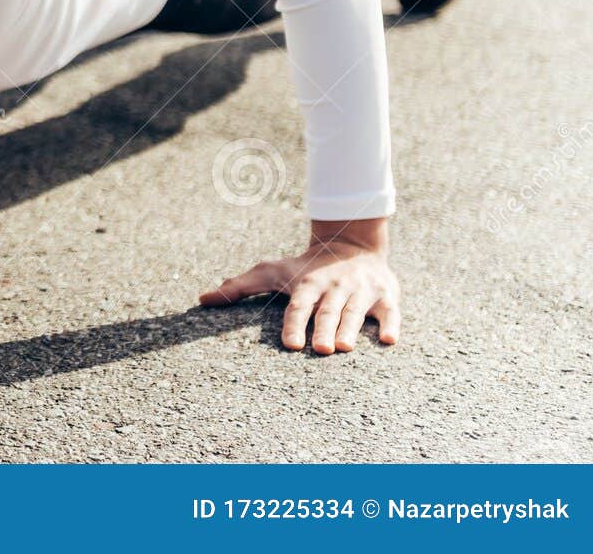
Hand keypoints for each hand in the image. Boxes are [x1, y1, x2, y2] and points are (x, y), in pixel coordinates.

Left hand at [199, 217, 399, 353]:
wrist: (351, 242)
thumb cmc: (305, 268)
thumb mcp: (272, 272)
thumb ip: (239, 287)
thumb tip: (201, 299)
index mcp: (307, 284)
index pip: (298, 306)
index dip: (293, 323)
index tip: (289, 344)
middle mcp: (334, 287)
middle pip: (328, 311)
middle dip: (324, 328)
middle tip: (321, 349)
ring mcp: (361, 291)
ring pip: (356, 312)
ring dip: (352, 329)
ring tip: (345, 348)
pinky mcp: (385, 295)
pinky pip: (390, 312)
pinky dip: (391, 325)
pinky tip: (389, 340)